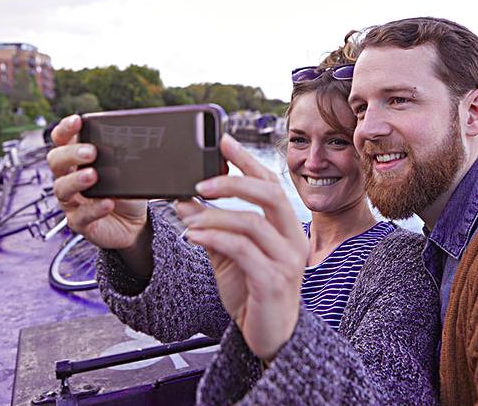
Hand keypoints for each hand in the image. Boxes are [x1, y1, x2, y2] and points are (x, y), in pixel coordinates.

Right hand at [47, 115, 151, 273]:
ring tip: (93, 175)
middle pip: (56, 161)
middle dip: (71, 153)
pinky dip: (94, 208)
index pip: (62, 140)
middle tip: (91, 152)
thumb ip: (125, 154)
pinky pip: (80, 216)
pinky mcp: (79, 222)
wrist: (135, 223)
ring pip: (61, 188)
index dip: (65, 129)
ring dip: (76, 180)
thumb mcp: (128, 169)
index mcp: (76, 160)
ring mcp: (71, 201)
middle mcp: (68, 178)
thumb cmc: (126, 190)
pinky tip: (108, 202)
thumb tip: (139, 139)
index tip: (77, 120)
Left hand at [175, 135, 307, 360]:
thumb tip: (184, 199)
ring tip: (189, 219)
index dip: (247, 160)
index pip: (270, 184)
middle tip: (200, 182)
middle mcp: (293, 239)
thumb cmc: (253, 292)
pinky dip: (215, 239)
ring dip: (216, 217)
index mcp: (286, 227)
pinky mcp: (273, 282)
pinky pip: (243, 251)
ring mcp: (287, 261)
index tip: (223, 140)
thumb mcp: (229, 254)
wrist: (270, 338)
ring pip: (253, 223)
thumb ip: (211, 227)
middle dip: (233, 182)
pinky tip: (193, 237)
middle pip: (270, 194)